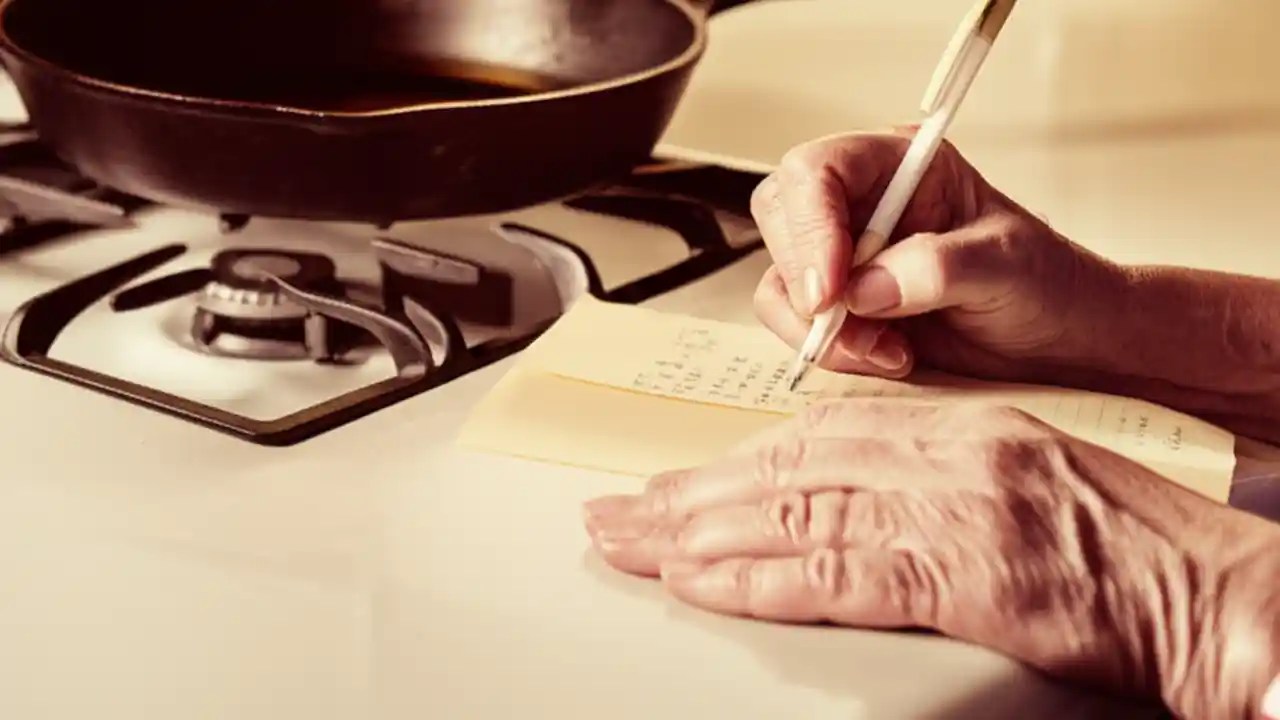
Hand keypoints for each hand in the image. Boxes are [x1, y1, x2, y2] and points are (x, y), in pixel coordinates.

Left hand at [582, 400, 1279, 718]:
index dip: (734, 460)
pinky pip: (834, 575)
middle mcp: (943, 457)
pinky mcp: (960, 575)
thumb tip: (842, 499)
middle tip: (620, 513)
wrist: (1207, 589)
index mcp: (956, 428)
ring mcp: (949, 511)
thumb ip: (927, 476)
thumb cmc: (1124, 547)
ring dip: (699, 536)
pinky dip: (756, 580)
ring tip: (632, 547)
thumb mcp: (1017, 478)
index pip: (817, 432)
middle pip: (786, 466)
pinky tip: (702, 585)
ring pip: (793, 511)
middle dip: (691, 495)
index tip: (679, 482)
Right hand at [749, 128, 1122, 382]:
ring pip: (779, 280)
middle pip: (781, 218)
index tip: (830, 290)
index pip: (818, 171)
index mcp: (900, 166)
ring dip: (821, 328)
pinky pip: (795, 326)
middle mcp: (861, 204)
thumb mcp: (1008, 265)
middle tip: (847, 324)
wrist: (1060, 346)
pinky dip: (830, 351)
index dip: (810, 227)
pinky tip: (888, 358)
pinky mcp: (840, 308)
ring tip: (888, 351)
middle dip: (807, 281)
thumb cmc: (1047, 288)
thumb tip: (864, 288)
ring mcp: (844, 257)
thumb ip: (938, 268)